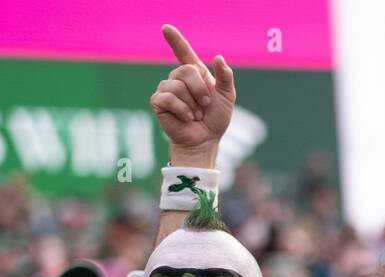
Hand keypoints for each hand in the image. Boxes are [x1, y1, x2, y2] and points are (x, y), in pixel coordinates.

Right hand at [152, 25, 235, 160]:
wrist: (205, 140)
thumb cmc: (215, 119)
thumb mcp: (227, 97)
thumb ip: (225, 77)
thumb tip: (218, 57)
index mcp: (194, 74)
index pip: (183, 52)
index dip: (175, 40)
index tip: (166, 28)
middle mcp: (178, 78)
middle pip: (186, 70)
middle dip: (200, 90)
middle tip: (205, 106)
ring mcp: (166, 89)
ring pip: (178, 86)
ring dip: (193, 104)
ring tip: (196, 115)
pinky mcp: (158, 102)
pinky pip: (169, 98)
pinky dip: (182, 110)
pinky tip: (187, 118)